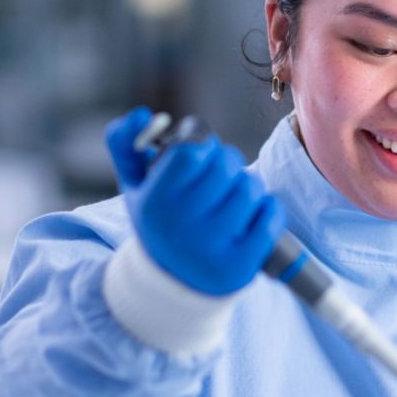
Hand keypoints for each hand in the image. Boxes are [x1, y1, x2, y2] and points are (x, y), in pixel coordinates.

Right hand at [105, 107, 286, 295]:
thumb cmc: (159, 219)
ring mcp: (213, 248)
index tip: (198, 152)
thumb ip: (124, 142)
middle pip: (227, 164)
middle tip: (216, 176)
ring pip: (251, 187)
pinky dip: (266, 208)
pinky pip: (271, 214)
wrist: (173, 282)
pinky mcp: (242, 264)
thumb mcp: (134, 184)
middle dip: (226, 161)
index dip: (201, 142)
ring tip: (230, 199)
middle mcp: (182, 226)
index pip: (193, 151)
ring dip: (246, 186)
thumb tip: (143, 114)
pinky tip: (249, 217)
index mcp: (155, 202)